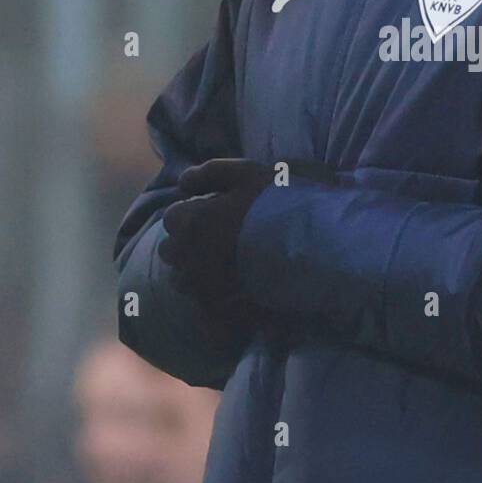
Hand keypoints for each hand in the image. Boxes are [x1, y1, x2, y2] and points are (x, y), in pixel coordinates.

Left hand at [158, 158, 274, 302]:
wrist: (308, 248)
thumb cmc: (276, 204)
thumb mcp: (246, 173)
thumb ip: (210, 173)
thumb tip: (183, 182)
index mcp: (191, 222)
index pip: (172, 217)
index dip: (192, 212)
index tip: (214, 212)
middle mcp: (189, 256)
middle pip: (171, 251)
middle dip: (187, 244)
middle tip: (218, 238)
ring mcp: (203, 286)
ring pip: (183, 280)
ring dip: (195, 271)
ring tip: (225, 266)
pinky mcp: (220, 309)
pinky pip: (203, 307)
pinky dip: (211, 299)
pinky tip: (233, 291)